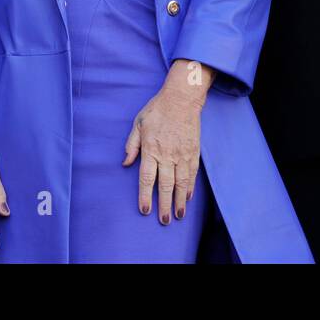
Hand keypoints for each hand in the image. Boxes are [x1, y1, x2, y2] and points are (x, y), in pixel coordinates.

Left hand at [123, 60, 210, 224]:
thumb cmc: (157, 109)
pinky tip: (187, 197)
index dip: (145, 196)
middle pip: (165, 185)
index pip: (146, 178)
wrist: (182, 98)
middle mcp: (167, 154)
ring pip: (181, 183)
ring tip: (178, 215)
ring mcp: (182, 154)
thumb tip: (125, 163)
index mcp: (151, 149)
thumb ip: (131, 145)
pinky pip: (192, 173)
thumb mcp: (138, 124)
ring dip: (179, 200)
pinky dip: (190, 186)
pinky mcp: (193, 151)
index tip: (145, 210)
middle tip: (163, 220)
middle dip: (164, 204)